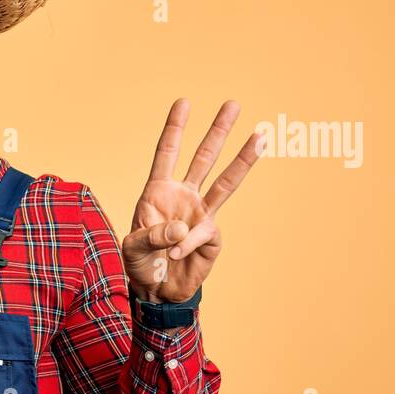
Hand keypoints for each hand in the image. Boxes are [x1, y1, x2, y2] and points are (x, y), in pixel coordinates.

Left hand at [122, 99, 263, 302]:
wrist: (156, 290)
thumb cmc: (140, 263)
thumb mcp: (132, 247)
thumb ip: (152, 236)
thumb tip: (181, 229)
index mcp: (158, 192)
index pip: (167, 154)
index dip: (175, 129)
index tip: (184, 102)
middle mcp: (183, 197)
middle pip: (203, 158)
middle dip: (218, 131)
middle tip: (234, 103)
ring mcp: (201, 214)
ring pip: (226, 182)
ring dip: (243, 159)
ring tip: (262, 136)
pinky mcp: (211, 236)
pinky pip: (202, 235)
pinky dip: (187, 244)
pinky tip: (175, 254)